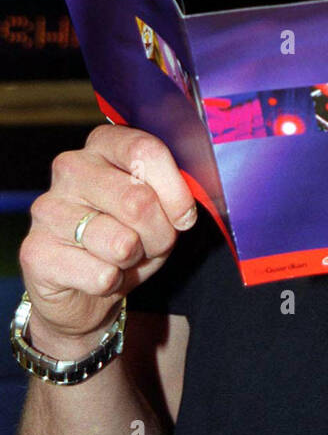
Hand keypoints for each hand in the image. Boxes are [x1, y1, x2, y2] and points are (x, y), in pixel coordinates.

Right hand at [18, 125, 196, 350]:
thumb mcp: (160, 212)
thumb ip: (172, 197)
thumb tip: (183, 209)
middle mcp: (71, 167)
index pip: (144, 150)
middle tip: (153, 244)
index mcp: (104, 145)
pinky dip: (110, 283)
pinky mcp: (35, 250)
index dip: (174, 190)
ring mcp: (48, 208)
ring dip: (134, 260)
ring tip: (122, 258)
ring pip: (121, 242)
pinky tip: (97, 276)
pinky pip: (100, 274)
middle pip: (137, 199)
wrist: (85, 290)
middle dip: (159, 234)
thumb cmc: (128, 238)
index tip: (184, 216)